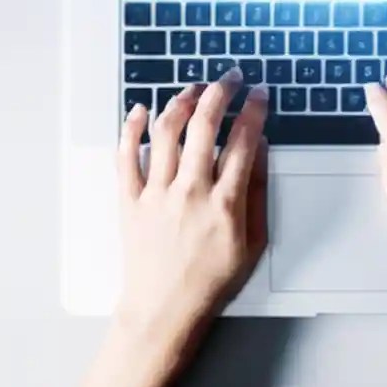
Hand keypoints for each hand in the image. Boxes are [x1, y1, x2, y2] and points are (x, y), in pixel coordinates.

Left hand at [115, 68, 268, 334]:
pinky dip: (131, 129)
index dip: (254, 110)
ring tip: (193, 89)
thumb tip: (260, 150)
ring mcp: (157, 195)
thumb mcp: (253, 242)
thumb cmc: (211, 280)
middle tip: (229, 78)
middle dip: (220, 92)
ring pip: (166, 132)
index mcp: (225, 203)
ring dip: (181, 102)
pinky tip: (140, 110)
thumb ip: (257, 193)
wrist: (165, 309)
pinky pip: (126, 156)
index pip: (243, 141)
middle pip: (205, 125)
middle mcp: (190, 192)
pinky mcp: (130, 201)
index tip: (260, 94)